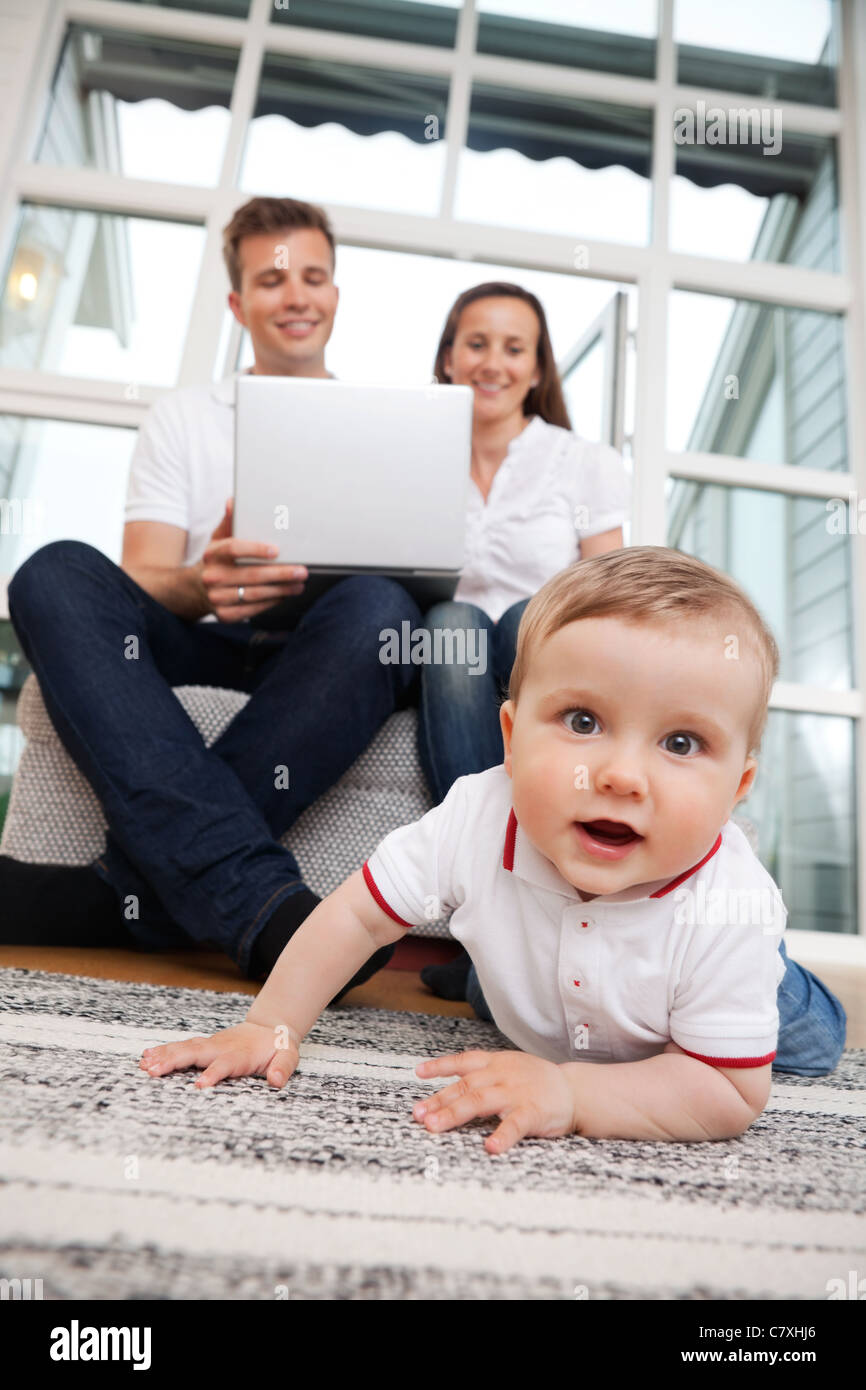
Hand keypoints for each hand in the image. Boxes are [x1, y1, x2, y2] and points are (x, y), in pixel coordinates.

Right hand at [139, 1021, 299, 1089]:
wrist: (270, 1027)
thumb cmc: (278, 1046)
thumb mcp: (288, 1056)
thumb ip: (283, 1067)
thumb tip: (276, 1081)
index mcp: (241, 1054)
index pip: (224, 1064)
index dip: (213, 1073)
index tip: (199, 1085)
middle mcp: (221, 1047)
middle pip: (195, 1053)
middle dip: (174, 1061)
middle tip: (153, 1071)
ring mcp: (210, 1045)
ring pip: (184, 1048)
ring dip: (163, 1056)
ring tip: (143, 1065)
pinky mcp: (202, 1045)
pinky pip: (181, 1047)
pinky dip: (163, 1051)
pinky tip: (145, 1057)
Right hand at [198, 499, 307, 621]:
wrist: (195, 589)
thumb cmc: (216, 560)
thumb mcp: (218, 539)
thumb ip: (229, 522)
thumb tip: (233, 501)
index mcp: (212, 554)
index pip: (233, 549)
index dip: (255, 549)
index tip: (276, 550)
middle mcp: (213, 577)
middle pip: (251, 575)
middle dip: (280, 573)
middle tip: (301, 571)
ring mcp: (217, 598)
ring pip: (255, 594)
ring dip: (281, 590)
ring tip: (299, 584)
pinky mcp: (225, 615)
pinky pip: (253, 609)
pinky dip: (272, 602)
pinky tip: (284, 595)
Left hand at [412, 1050, 576, 1153]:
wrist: (575, 1090)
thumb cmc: (538, 1082)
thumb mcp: (510, 1068)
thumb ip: (485, 1074)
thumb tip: (452, 1087)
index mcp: (497, 1063)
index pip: (464, 1062)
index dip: (440, 1066)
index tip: (419, 1073)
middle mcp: (503, 1075)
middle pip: (465, 1086)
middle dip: (439, 1100)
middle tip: (418, 1114)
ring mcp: (517, 1092)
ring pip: (480, 1101)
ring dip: (454, 1114)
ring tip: (435, 1126)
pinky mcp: (533, 1112)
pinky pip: (514, 1125)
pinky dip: (502, 1136)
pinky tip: (490, 1147)